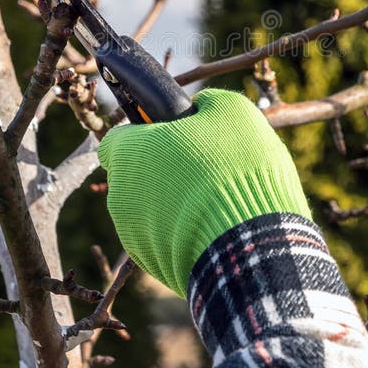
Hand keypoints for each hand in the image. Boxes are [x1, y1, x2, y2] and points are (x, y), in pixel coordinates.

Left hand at [98, 89, 310, 297]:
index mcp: (129, 152)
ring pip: (150, 208)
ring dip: (175, 201)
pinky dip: (183, 231)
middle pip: (136, 174)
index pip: (118, 138)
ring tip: (216, 201)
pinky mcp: (152, 264)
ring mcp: (133, 234)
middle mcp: (119, 194)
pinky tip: (214, 229)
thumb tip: (198, 107)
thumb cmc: (235, 169)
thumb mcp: (231, 111)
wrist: (249, 246)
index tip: (176, 136)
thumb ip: (205, 102)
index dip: (147, 133)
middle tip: (205, 167)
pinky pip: (165, 238)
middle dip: (164, 169)